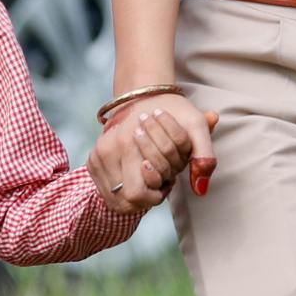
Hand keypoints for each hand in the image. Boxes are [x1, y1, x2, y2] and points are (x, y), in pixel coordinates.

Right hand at [93, 93, 215, 213]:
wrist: (146, 96)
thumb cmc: (174, 114)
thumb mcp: (196, 129)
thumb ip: (203, 158)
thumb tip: (201, 190)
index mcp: (127, 142)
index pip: (137, 194)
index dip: (156, 194)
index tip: (168, 180)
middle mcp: (107, 149)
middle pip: (124, 199)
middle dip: (146, 197)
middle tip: (160, 181)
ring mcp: (96, 155)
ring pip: (114, 199)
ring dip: (134, 196)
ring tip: (149, 177)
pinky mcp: (92, 159)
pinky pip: (106, 191)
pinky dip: (123, 191)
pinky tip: (137, 177)